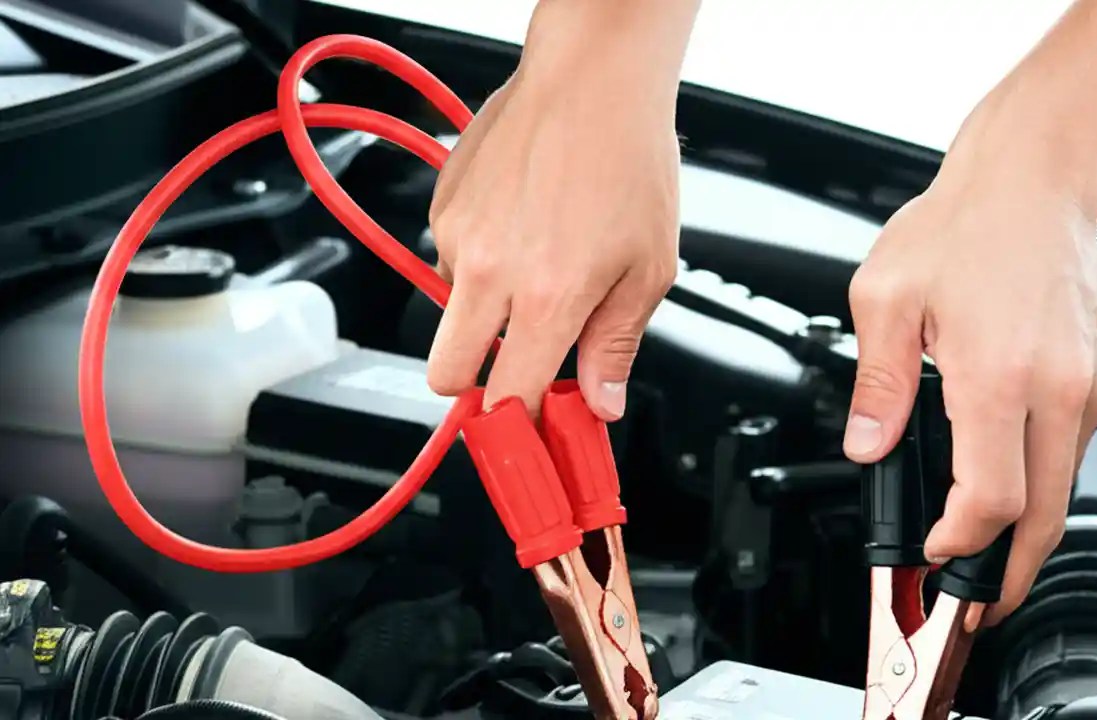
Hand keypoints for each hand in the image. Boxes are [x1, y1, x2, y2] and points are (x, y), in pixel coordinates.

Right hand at [426, 4, 688, 418]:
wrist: (592, 80)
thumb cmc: (628, 161)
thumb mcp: (648, 267)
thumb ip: (616, 345)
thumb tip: (601, 402)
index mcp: (548, 296)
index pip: (508, 396)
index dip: (517, 425)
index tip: (527, 434)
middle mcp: (491, 271)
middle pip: (445, 373)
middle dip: (473, 386)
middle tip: (513, 367)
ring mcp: (458, 236)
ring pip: (451, 311)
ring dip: (485, 309)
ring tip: (538, 262)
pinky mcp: (442, 206)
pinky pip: (450, 260)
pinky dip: (481, 259)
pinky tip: (521, 225)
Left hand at [843, 151, 1096, 628]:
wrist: (1032, 180)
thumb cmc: (960, 227)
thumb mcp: (885, 299)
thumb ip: (877, 385)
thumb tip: (868, 447)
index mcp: (997, 375)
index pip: (991, 499)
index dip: (961, 542)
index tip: (936, 551)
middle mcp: (1058, 387)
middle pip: (1045, 515)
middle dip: (1012, 571)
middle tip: (981, 600)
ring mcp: (1092, 383)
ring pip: (1066, 485)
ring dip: (1029, 523)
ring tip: (987, 541)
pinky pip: (1077, 445)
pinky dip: (1046, 472)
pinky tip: (1011, 465)